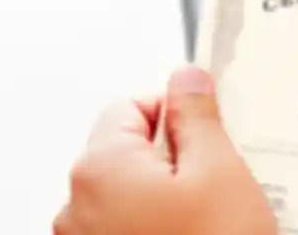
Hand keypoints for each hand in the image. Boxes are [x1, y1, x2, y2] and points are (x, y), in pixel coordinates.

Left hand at [54, 67, 277, 234]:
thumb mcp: (219, 169)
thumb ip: (196, 115)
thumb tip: (185, 78)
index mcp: (100, 168)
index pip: (131, 107)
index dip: (175, 116)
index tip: (207, 137)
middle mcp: (78, 205)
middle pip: (127, 152)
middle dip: (173, 159)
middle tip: (216, 184)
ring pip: (129, 194)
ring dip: (167, 198)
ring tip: (207, 221)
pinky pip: (127, 227)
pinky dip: (157, 227)